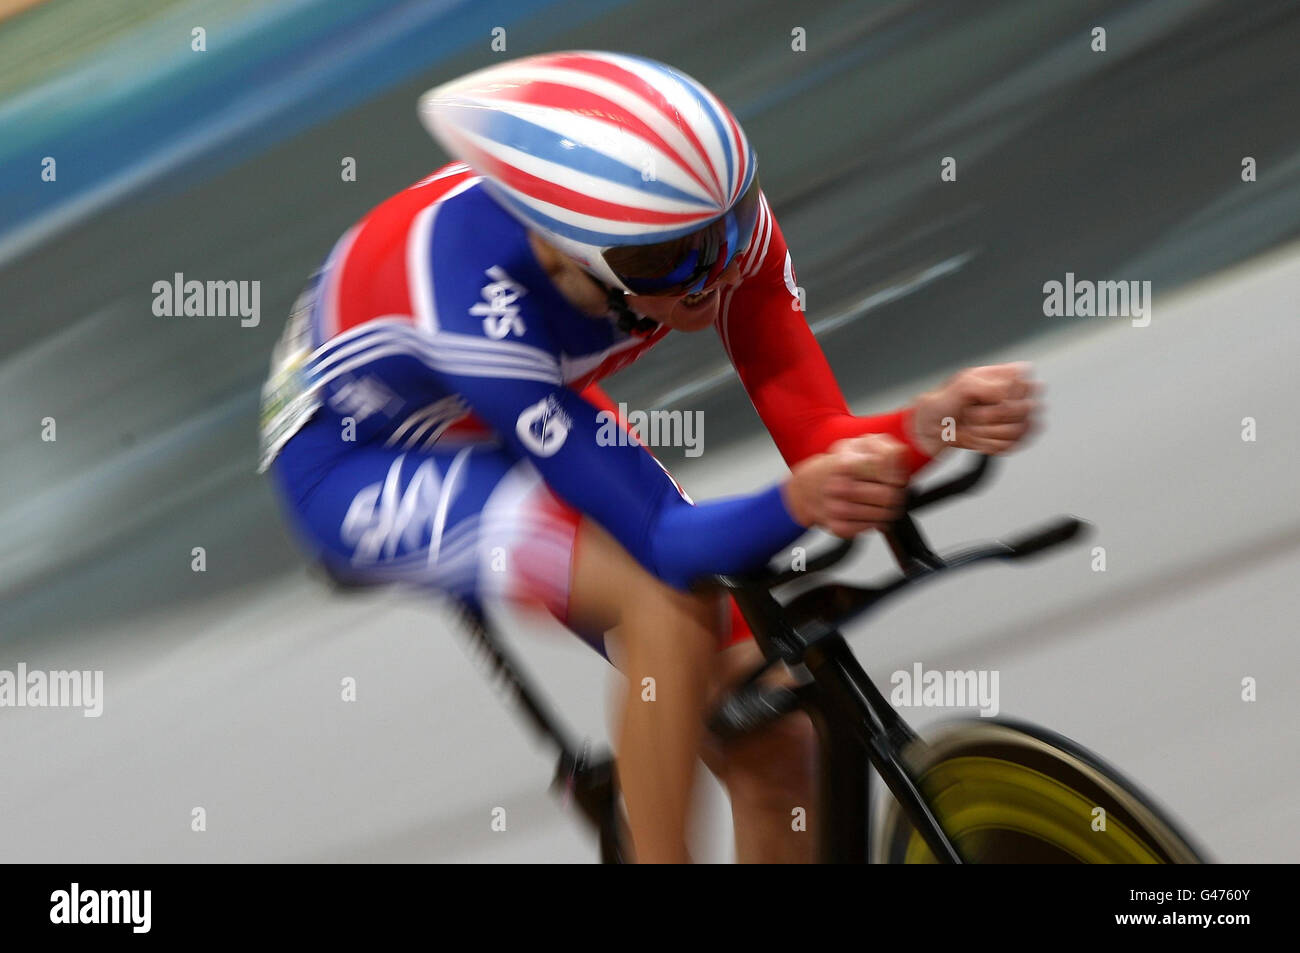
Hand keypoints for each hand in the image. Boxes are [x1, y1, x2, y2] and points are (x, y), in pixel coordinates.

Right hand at [784, 434, 908, 537]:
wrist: (805, 488)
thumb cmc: (836, 467)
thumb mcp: (856, 446)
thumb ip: (881, 446)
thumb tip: (900, 452)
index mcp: (847, 464)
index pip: (887, 471)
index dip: (898, 474)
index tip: (897, 476)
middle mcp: (840, 487)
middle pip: (888, 495)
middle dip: (897, 494)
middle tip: (894, 492)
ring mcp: (837, 508)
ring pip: (882, 515)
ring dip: (889, 510)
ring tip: (884, 504)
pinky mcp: (837, 526)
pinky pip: (868, 528)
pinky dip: (875, 523)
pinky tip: (871, 514)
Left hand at [910, 363, 1040, 457]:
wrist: (931, 430)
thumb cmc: (943, 403)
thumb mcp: (963, 385)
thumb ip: (989, 387)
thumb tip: (1007, 398)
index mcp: (1005, 376)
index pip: (1027, 385)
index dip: (1010, 396)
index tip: (990, 399)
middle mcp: (1013, 397)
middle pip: (1024, 410)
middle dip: (992, 416)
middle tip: (972, 414)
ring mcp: (1015, 419)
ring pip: (1017, 430)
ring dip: (986, 432)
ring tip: (971, 426)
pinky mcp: (1011, 438)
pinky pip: (1010, 445)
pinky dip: (988, 444)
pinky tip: (976, 436)